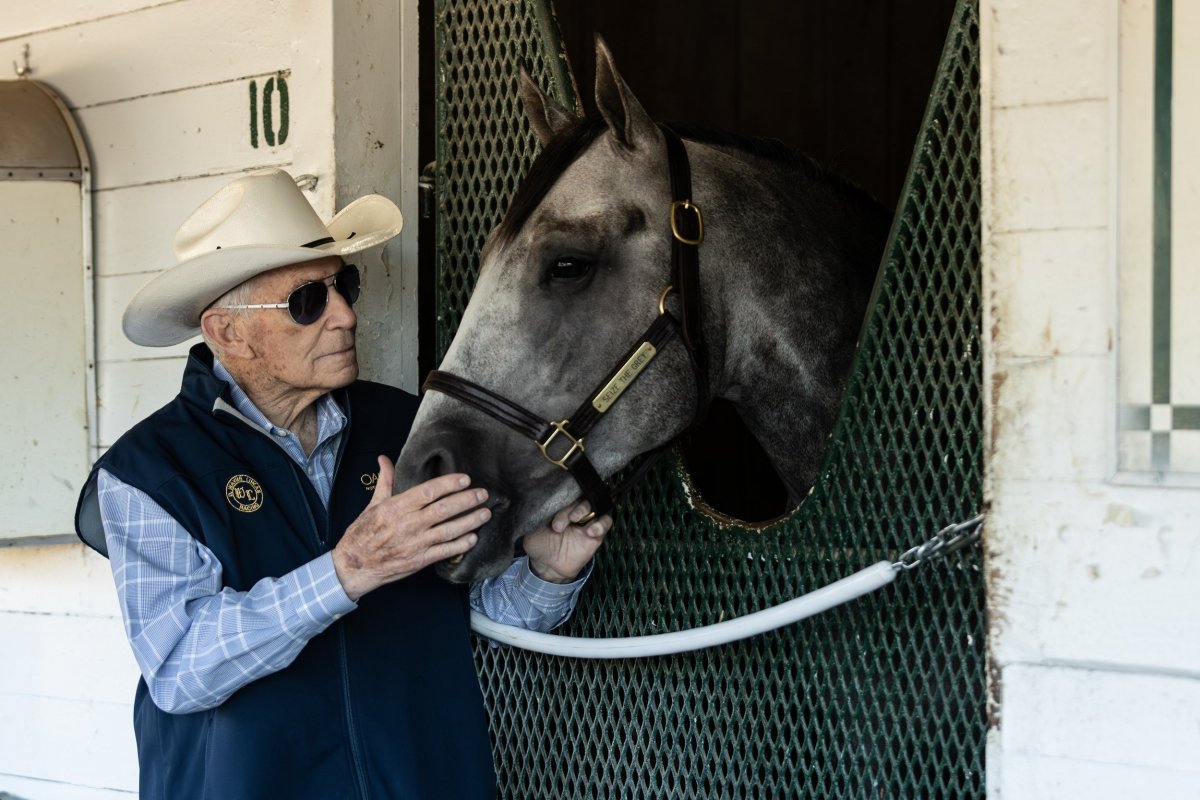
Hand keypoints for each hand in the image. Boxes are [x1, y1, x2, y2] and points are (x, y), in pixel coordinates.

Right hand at [332, 456, 489, 599]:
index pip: (427, 492)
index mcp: (395, 508)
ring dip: (470, 521)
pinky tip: (473, 537)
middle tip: (483, 493)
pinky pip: (445, 551)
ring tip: (485, 513)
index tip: (465, 479)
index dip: (448, 484)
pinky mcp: (419, 561)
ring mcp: (415, 544)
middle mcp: (407, 525)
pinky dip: (461, 544)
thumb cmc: (363, 533)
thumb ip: (385, 481)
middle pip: (443, 510)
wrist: (354, 565)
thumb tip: (384, 459)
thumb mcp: (373, 504)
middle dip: (466, 500)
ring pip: (449, 530)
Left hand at [522, 501, 611, 583]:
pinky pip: (605, 523)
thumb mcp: (531, 529)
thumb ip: (536, 516)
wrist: (548, 568)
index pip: (566, 497)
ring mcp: (586, 523)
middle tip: (566, 521)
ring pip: (595, 507)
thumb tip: (539, 504)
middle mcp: (574, 513)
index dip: (563, 504)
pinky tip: (591, 532)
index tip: (554, 519)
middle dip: (574, 508)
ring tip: (577, 521)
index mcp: (560, 508)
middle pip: (581, 500)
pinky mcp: (595, 536)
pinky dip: (601, 524)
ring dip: (587, 510)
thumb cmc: (539, 545)